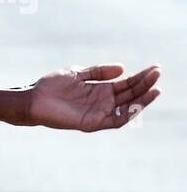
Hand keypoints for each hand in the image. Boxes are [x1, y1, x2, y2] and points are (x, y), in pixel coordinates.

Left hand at [26, 63, 160, 130]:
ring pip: (127, 108)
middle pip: (130, 94)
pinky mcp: (91, 123)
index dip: (141, 77)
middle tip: (158, 73)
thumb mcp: (77, 73)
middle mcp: (102, 102)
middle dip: (145, 84)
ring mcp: (98, 113)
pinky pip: (115, 121)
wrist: (33, 99)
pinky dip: (128, 114)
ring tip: (155, 88)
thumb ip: (99, 72)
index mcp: (100, 89)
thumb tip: (123, 68)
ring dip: (142, 99)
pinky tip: (137, 104)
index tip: (155, 68)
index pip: (127, 83)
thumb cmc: (51, 86)